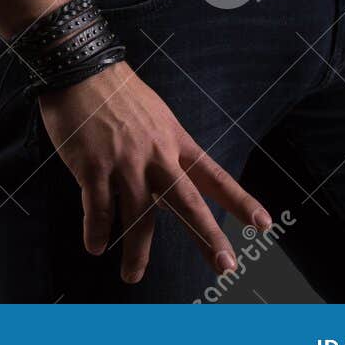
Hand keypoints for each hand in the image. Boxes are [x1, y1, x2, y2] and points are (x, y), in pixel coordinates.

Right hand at [38, 59, 271, 283]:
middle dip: (208, 236)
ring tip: (133, 275)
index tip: (264, 223)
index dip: (239, 200)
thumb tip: (164, 199)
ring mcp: (124, 161)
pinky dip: (96, 233)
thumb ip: (162, 156)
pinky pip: (98, 211)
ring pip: (138, 217)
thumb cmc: (116, 92)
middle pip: (187, 202)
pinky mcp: (92, 166)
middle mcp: (155, 154)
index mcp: (173, 140)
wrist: (80, 68)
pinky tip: (95, 246)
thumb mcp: (153, 116)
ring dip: (137, 253)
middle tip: (225, 266)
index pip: (213, 175)